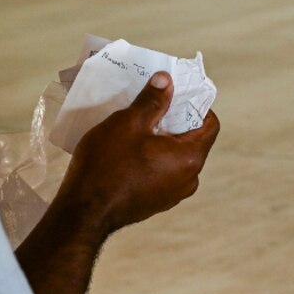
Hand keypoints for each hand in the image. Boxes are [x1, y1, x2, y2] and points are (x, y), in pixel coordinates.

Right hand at [57, 72, 219, 235]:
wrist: (82, 212)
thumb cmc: (107, 165)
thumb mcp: (129, 123)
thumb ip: (153, 100)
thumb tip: (167, 80)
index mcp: (190, 158)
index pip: (210, 124)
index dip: (196, 105)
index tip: (176, 94)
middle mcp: (189, 180)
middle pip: (192, 140)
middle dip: (174, 121)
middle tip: (152, 107)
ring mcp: (172, 195)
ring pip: (175, 157)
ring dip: (161, 140)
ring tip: (137, 127)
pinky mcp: (155, 203)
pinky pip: (162, 172)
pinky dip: (152, 158)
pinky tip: (129, 150)